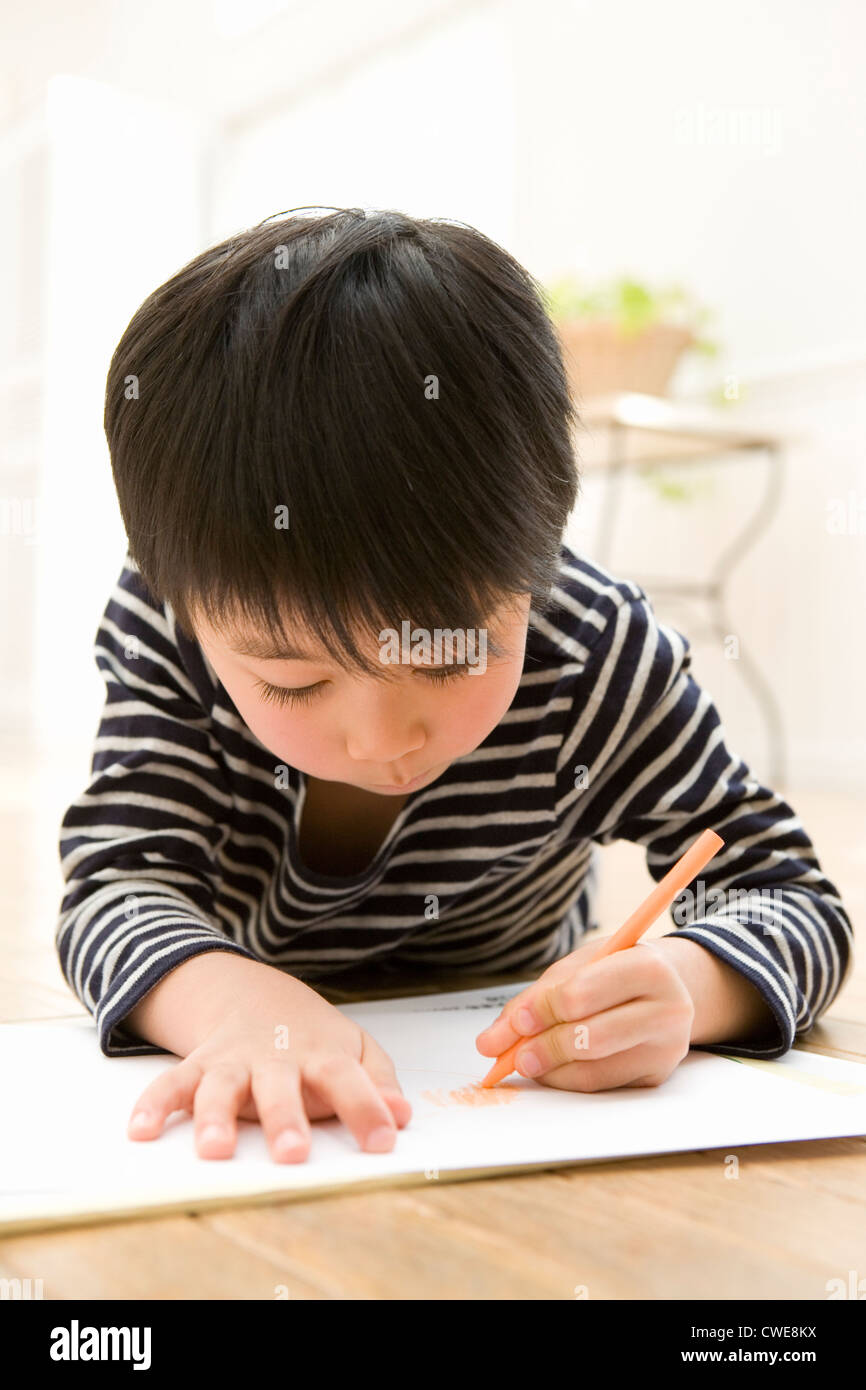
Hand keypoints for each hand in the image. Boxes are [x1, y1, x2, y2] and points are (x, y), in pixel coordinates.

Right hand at [127, 973, 410, 1161]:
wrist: (253, 993)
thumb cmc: (311, 1038)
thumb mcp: (354, 1049)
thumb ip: (378, 1082)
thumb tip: (403, 1117)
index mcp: (320, 1055)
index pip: (347, 1077)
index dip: (366, 1107)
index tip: (383, 1141)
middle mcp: (275, 1058)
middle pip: (280, 1086)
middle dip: (285, 1119)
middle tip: (292, 1153)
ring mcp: (233, 1061)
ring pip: (221, 1086)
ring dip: (215, 1117)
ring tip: (213, 1150)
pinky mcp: (198, 1066)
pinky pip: (172, 1084)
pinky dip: (154, 1105)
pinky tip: (141, 1131)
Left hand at [475, 935, 694, 1090]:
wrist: (669, 986)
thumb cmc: (616, 970)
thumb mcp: (580, 967)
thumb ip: (536, 999)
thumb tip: (490, 1042)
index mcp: (647, 966)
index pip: (582, 993)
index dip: (543, 1009)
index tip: (517, 1021)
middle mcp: (667, 1008)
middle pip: (591, 1036)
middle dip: (544, 1046)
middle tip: (513, 1054)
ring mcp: (666, 1046)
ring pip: (594, 1066)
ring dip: (550, 1067)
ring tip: (526, 1061)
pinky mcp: (657, 1074)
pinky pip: (601, 1084)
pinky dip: (566, 1079)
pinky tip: (551, 1069)